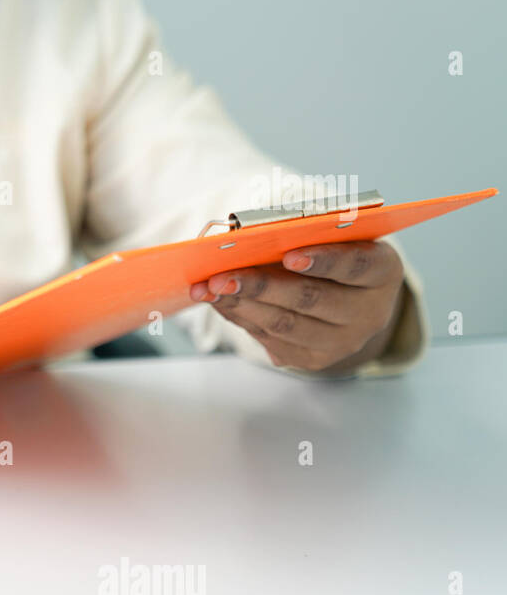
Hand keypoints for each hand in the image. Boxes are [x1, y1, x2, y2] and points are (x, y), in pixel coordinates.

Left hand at [189, 240, 405, 373]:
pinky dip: (239, 317)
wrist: (350, 302)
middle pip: (310, 300)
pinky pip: (270, 339)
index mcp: (383, 272)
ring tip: (210, 288)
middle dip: (261, 286)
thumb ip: (305, 235)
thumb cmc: (336, 255)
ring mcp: (342, 342)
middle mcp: (369, 312)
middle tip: (223, 276)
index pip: (356, 266)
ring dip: (241, 305)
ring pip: (285, 324)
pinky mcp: (313, 359)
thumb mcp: (336, 239)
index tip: (289, 255)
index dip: (324, 260)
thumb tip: (247, 238)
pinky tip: (217, 301)